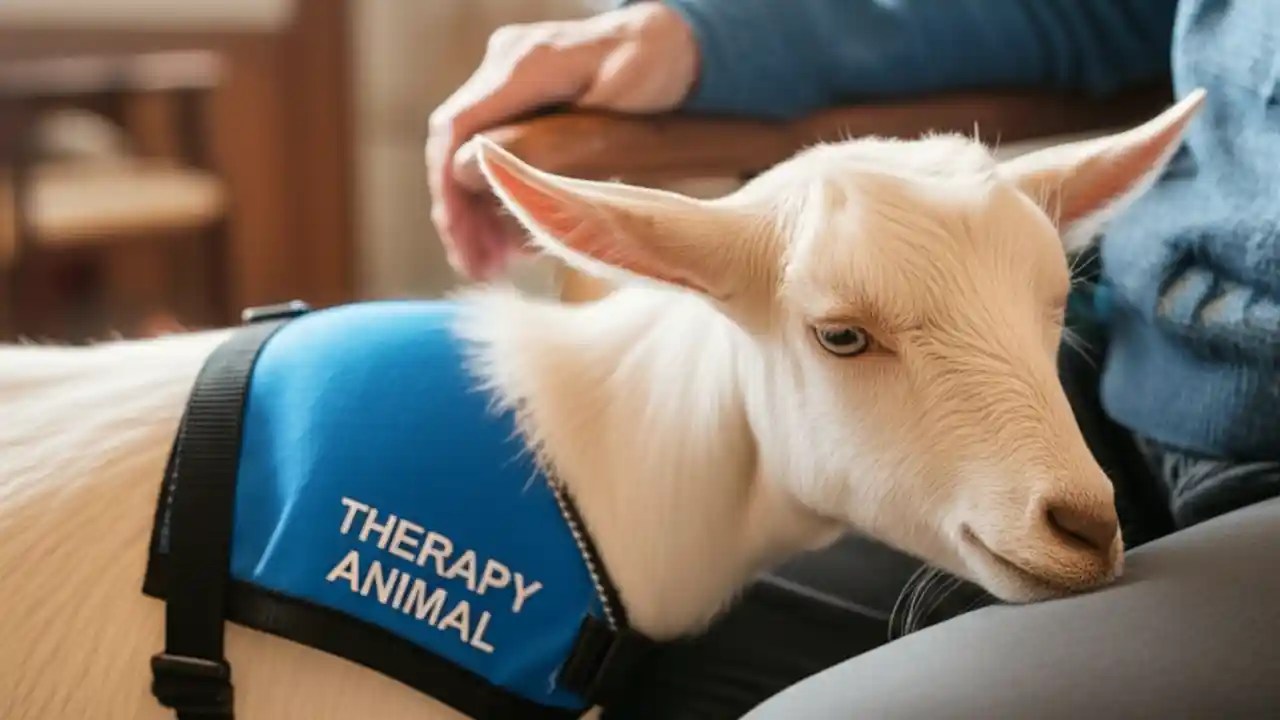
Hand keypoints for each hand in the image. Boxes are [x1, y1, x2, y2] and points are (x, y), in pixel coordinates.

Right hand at [426, 2, 698, 280]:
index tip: (462, 239)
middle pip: (455, 145)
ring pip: (469, 152)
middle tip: (476, 265)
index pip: (457, 128)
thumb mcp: (616, 102)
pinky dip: (495, 194)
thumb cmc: (656, 66)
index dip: (449, 189)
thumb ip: (548, 138)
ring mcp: (510, 81)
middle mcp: (505, 67)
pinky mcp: (520, 98)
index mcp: (525, 67)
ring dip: (474, 210)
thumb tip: (468, 170)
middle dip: (460, 211)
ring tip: (491, 263)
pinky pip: (492, 148)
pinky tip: (510, 236)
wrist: (674, 45)